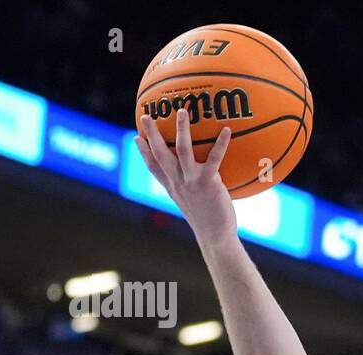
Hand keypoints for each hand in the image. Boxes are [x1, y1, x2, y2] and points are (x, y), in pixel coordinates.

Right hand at [135, 110, 236, 244]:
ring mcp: (191, 182)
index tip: (136, 136)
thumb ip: (192, 190)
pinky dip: (221, 144)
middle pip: (160, 154)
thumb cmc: (209, 220)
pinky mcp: (208, 183)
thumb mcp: (195, 204)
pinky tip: (226, 130)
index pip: (153, 168)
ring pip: (182, 150)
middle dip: (152, 134)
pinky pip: (214, 159)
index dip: (143, 152)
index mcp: (173, 188)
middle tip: (146, 115)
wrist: (215, 236)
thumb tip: (201, 180)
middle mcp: (178, 182)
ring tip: (182, 111)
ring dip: (181, 130)